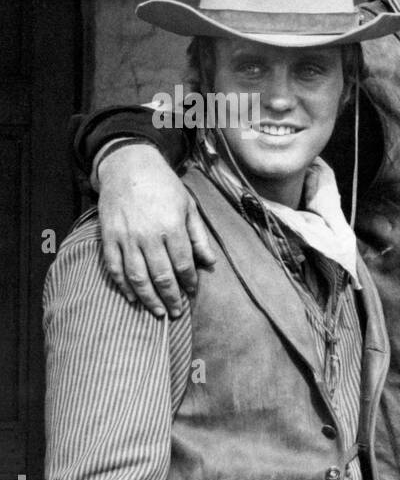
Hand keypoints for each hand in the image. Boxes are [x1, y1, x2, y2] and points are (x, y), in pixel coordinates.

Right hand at [98, 144, 216, 318]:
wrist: (128, 167)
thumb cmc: (164, 186)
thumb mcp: (189, 206)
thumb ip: (199, 237)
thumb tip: (211, 263)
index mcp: (172, 227)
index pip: (183, 264)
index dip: (189, 282)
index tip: (192, 292)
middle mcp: (148, 235)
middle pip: (162, 276)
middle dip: (171, 297)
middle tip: (177, 312)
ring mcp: (126, 237)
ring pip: (137, 277)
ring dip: (149, 298)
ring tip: (158, 312)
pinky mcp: (108, 237)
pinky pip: (114, 267)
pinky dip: (123, 285)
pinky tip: (133, 297)